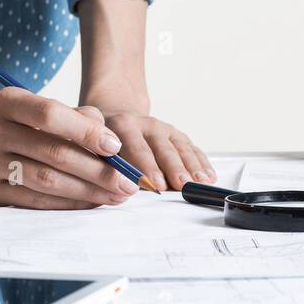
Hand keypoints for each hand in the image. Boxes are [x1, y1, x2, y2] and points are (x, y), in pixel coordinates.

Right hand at [0, 88, 139, 207]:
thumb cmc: (10, 124)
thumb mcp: (32, 109)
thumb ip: (72, 118)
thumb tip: (112, 144)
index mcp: (6, 102)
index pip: (49, 114)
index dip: (86, 131)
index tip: (116, 147)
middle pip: (53, 153)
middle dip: (98, 170)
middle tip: (129, 181)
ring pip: (45, 181)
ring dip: (87, 191)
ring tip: (116, 196)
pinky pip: (33, 201)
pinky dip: (66, 203)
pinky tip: (90, 202)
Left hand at [92, 111, 215, 191]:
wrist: (116, 116)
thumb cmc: (103, 141)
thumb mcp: (95, 145)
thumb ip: (104, 164)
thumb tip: (117, 188)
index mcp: (123, 125)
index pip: (137, 148)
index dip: (147, 167)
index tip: (156, 185)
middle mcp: (147, 124)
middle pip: (163, 148)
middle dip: (174, 168)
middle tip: (182, 185)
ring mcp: (165, 129)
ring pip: (181, 148)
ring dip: (192, 167)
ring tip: (200, 183)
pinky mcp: (177, 135)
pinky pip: (192, 149)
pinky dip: (202, 162)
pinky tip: (209, 176)